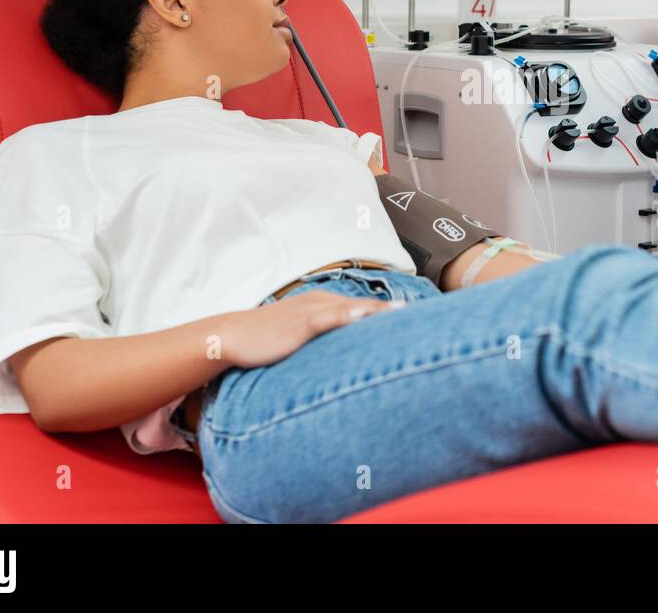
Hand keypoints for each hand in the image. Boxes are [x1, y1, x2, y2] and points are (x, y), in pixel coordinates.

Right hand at [218, 290, 400, 368]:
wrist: (232, 335)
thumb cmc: (265, 339)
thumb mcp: (299, 337)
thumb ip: (323, 341)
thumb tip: (342, 355)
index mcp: (324, 305)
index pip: (364, 308)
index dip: (389, 313)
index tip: (417, 318)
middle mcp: (321, 303)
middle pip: (365, 306)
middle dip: (392, 311)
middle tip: (425, 317)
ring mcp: (311, 311)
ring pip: (352, 309)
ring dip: (378, 311)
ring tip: (404, 314)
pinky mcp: (300, 323)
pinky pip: (328, 317)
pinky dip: (347, 315)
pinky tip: (364, 316)